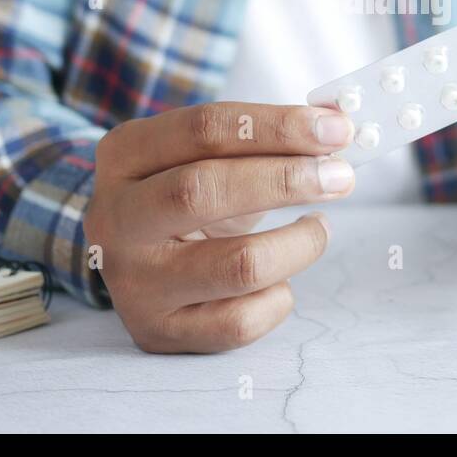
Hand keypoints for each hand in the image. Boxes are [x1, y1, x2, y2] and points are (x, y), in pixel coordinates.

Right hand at [83, 103, 354, 352]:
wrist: (137, 258)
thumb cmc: (191, 196)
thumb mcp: (208, 156)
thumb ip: (265, 138)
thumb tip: (338, 125)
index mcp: (124, 155)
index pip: (204, 128)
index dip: (278, 127)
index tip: (335, 129)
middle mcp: (115, 218)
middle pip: (204, 190)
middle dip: (286, 179)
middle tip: (341, 175)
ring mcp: (133, 281)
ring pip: (236, 265)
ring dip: (299, 244)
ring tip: (318, 228)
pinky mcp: (158, 331)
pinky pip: (241, 321)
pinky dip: (279, 297)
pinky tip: (281, 279)